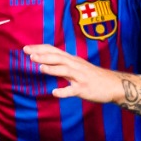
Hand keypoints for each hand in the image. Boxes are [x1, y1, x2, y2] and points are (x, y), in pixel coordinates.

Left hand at [26, 44, 140, 118]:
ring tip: (40, 67)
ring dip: (53, 69)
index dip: (40, 49)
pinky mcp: (84, 89)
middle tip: (29, 54)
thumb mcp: (78, 66)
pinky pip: (73, 90)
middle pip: (58, 58)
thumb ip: (63, 64)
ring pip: (65, 71)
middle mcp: (76, 66)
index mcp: (72, 60)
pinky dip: (64, 91)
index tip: (26, 48)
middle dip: (43, 55)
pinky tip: (54, 93)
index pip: (54, 51)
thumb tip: (46, 61)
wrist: (114, 85)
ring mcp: (80, 77)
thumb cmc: (93, 76)